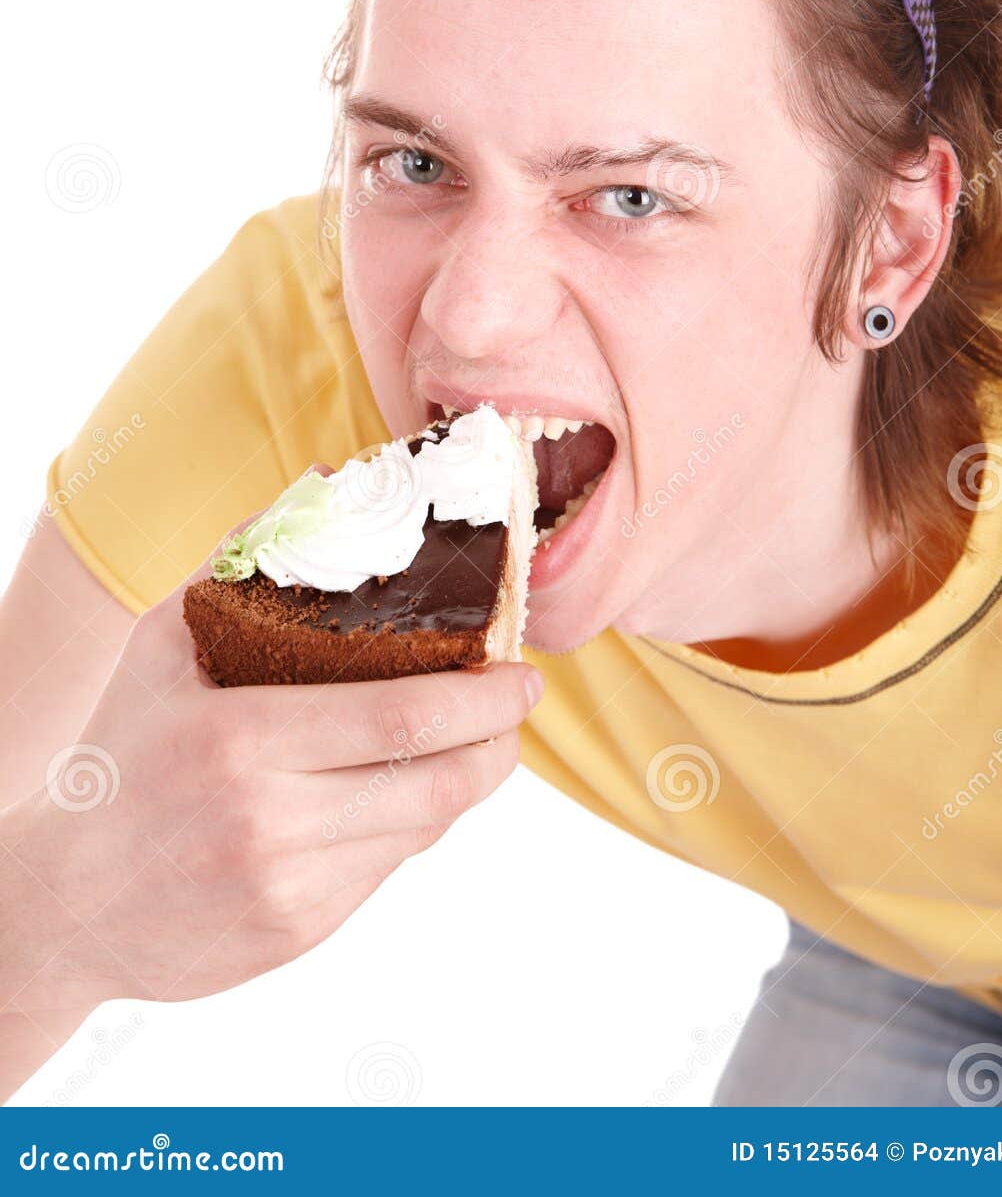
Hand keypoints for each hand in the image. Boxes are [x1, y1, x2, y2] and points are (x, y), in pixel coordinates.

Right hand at [0, 513, 542, 1094]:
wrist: (63, 901)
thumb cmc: (121, 753)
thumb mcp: (160, 644)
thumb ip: (242, 558)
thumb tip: (324, 484)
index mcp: (240, 740)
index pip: (403, 719)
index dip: (483, 700)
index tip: (521, 674)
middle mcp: (270, 822)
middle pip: (437, 783)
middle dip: (499, 741)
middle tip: (518, 705)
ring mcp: (288, 887)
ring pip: (420, 830)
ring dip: (465, 782)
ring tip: (475, 741)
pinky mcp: (296, 935)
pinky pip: (386, 870)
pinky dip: (410, 824)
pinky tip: (401, 790)